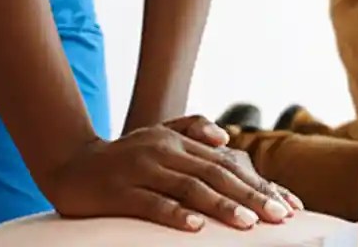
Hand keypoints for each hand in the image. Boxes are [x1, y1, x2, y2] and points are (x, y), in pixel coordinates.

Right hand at [43, 115, 296, 231]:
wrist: (70, 163)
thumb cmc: (123, 155)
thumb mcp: (158, 135)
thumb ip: (192, 129)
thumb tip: (225, 137)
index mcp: (179, 142)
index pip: (228, 165)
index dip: (259, 184)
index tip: (287, 206)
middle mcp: (165, 152)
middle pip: (216, 175)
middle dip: (250, 197)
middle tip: (278, 217)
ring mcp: (142, 170)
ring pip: (189, 188)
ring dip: (221, 206)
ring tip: (248, 223)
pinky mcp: (119, 192)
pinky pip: (151, 203)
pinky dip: (175, 215)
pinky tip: (196, 227)